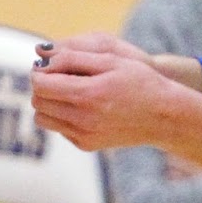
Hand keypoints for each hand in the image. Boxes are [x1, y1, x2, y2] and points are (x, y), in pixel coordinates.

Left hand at [32, 37, 201, 171]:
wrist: (164, 116)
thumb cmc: (140, 82)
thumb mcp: (110, 59)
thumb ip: (72, 57)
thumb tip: (41, 60)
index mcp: (87, 94)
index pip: (39, 83)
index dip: (41, 71)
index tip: (53, 66)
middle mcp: (82, 118)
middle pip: (38, 101)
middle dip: (44, 87)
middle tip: (62, 78)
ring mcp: (84, 135)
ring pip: (43, 118)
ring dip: (49, 103)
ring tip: (70, 93)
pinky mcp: (87, 145)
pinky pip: (59, 129)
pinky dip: (63, 117)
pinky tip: (84, 109)